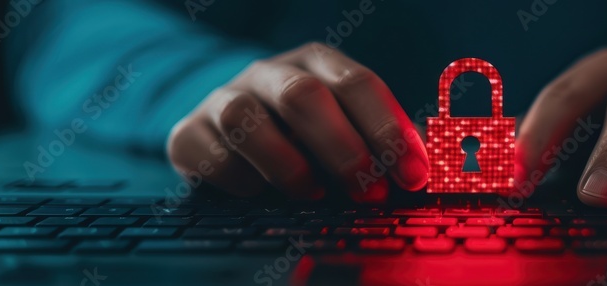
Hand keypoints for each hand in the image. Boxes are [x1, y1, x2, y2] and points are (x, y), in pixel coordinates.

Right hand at [167, 43, 428, 202]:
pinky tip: (258, 193)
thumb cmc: (305, 134)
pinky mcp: (188, 132)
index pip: (359, 84)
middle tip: (368, 193)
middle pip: (303, 96)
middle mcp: (271, 73)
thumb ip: (377, 146)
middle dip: (342, 149)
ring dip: (286, 163)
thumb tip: (418, 176)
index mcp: (318, 63)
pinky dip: (236, 177)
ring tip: (312, 193)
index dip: (389, 131)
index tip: (413, 176)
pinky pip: (208, 151)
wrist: (227, 128)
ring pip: (247, 118)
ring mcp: (225, 98)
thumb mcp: (344, 128)